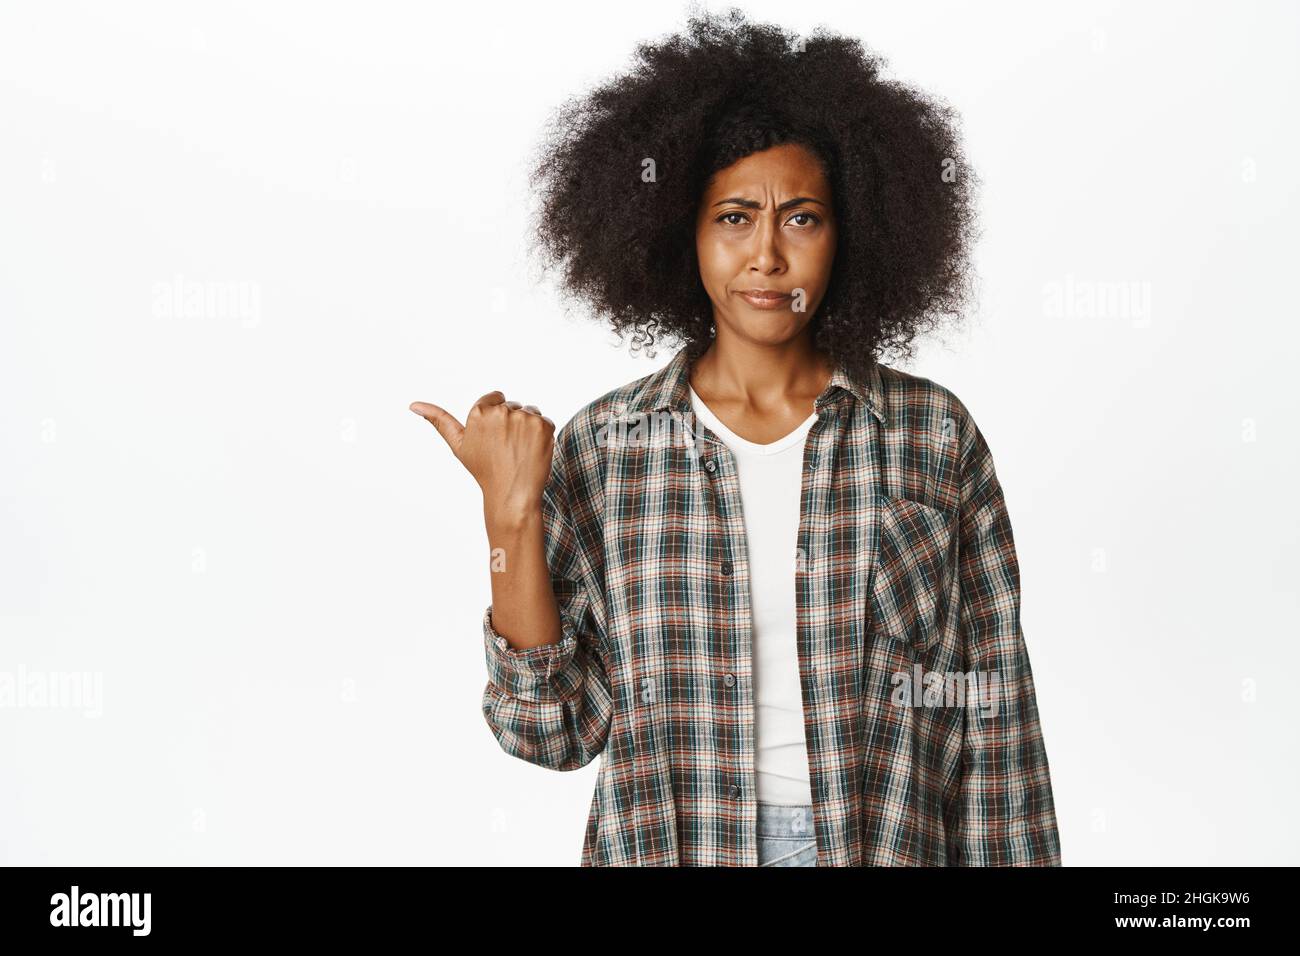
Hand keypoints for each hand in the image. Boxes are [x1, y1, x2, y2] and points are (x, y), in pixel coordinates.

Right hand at [410, 391, 555, 518]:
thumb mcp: (458, 444)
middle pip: (513, 406)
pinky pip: (545, 421)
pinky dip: (542, 435)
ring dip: (528, 428)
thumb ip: (439, 420)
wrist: (512, 494)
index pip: (495, 398)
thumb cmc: (484, 470)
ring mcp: (524, 418)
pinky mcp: (543, 425)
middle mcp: (501, 411)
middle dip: (512, 423)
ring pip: (530, 412)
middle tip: (506, 448)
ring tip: (519, 450)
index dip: (496, 418)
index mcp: (479, 412)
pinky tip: (532, 451)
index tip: (495, 438)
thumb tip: (413, 405)